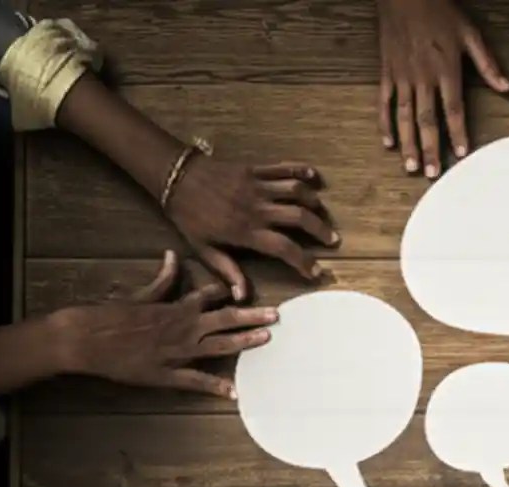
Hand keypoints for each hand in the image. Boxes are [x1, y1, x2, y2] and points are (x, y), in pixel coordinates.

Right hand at [50, 251, 276, 398]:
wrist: (85, 337)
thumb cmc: (109, 315)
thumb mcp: (139, 293)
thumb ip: (162, 279)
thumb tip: (173, 255)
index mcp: (176, 307)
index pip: (211, 295)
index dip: (232, 293)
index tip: (253, 292)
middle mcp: (183, 326)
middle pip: (225, 318)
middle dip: (253, 316)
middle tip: (277, 315)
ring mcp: (177, 350)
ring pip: (218, 345)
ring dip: (244, 342)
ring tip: (267, 340)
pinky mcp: (166, 373)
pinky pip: (195, 381)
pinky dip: (214, 387)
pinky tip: (233, 393)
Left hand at [166, 155, 337, 295]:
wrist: (176, 178)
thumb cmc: (189, 217)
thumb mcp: (204, 249)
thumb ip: (227, 272)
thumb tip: (242, 297)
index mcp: (246, 231)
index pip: (284, 248)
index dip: (303, 261)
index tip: (316, 271)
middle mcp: (257, 208)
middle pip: (299, 217)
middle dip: (320, 229)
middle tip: (332, 240)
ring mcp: (257, 186)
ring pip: (296, 191)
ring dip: (314, 201)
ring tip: (322, 212)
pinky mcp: (255, 169)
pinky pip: (283, 168)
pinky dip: (300, 170)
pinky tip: (313, 176)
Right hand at [377, 0, 508, 178]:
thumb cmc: (439, 10)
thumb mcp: (470, 33)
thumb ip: (487, 63)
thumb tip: (506, 87)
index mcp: (446, 70)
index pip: (453, 109)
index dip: (457, 133)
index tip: (460, 154)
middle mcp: (423, 77)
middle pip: (426, 120)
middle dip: (430, 148)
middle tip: (432, 173)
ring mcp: (402, 76)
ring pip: (404, 116)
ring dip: (408, 143)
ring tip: (411, 165)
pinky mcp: (387, 72)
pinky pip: (384, 102)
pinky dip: (384, 122)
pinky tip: (387, 142)